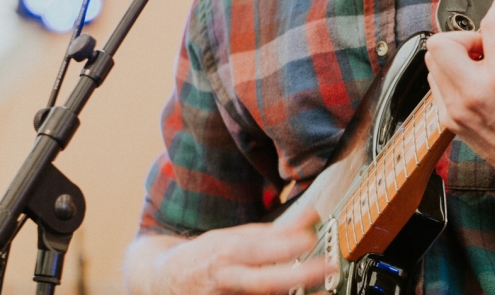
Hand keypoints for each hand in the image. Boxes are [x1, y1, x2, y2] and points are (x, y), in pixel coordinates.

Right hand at [132, 209, 329, 294]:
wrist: (166, 281)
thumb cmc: (208, 256)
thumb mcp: (235, 237)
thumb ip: (275, 231)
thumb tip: (312, 214)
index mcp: (228, 252)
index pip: (260, 247)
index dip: (286, 244)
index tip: (311, 236)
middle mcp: (228, 279)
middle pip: (265, 281)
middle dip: (299, 275)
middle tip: (329, 267)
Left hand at [425, 0, 494, 193]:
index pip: (491, 27)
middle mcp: (474, 94)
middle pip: (440, 43)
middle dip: (463, 36)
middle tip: (485, 45)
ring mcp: (456, 109)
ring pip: (433, 61)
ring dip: (455, 54)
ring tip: (482, 63)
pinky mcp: (448, 118)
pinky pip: (435, 82)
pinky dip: (450, 74)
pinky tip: (475, 81)